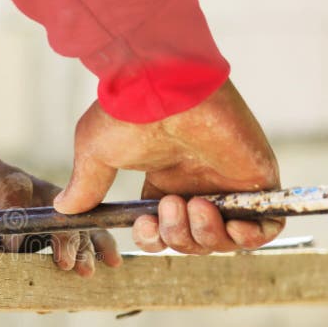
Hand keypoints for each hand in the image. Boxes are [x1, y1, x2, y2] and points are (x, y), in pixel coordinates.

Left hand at [0, 152, 121, 276]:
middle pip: (49, 201)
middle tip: (68, 264)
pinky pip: (63, 228)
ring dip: (81, 242)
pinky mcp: (33, 217)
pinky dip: (84, 244)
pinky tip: (107, 262)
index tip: (15, 249)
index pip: (13, 185)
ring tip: (91, 269)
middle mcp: (11, 179)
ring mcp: (27, 196)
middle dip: (64, 234)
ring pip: (65, 215)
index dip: (20, 217)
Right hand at [54, 79, 283, 253]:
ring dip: (204, 236)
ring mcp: (227, 183)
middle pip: (192, 241)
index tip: (144, 223)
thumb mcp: (96, 154)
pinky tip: (231, 225)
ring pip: (224, 240)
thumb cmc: (129, 111)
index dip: (154, 239)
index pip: (163, 232)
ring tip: (194, 204)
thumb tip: (62, 208)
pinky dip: (249, 237)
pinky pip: (264, 228)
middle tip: (170, 205)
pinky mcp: (257, 180)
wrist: (164, 85)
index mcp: (162, 182)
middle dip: (177, 238)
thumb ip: (85, 186)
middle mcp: (195, 184)